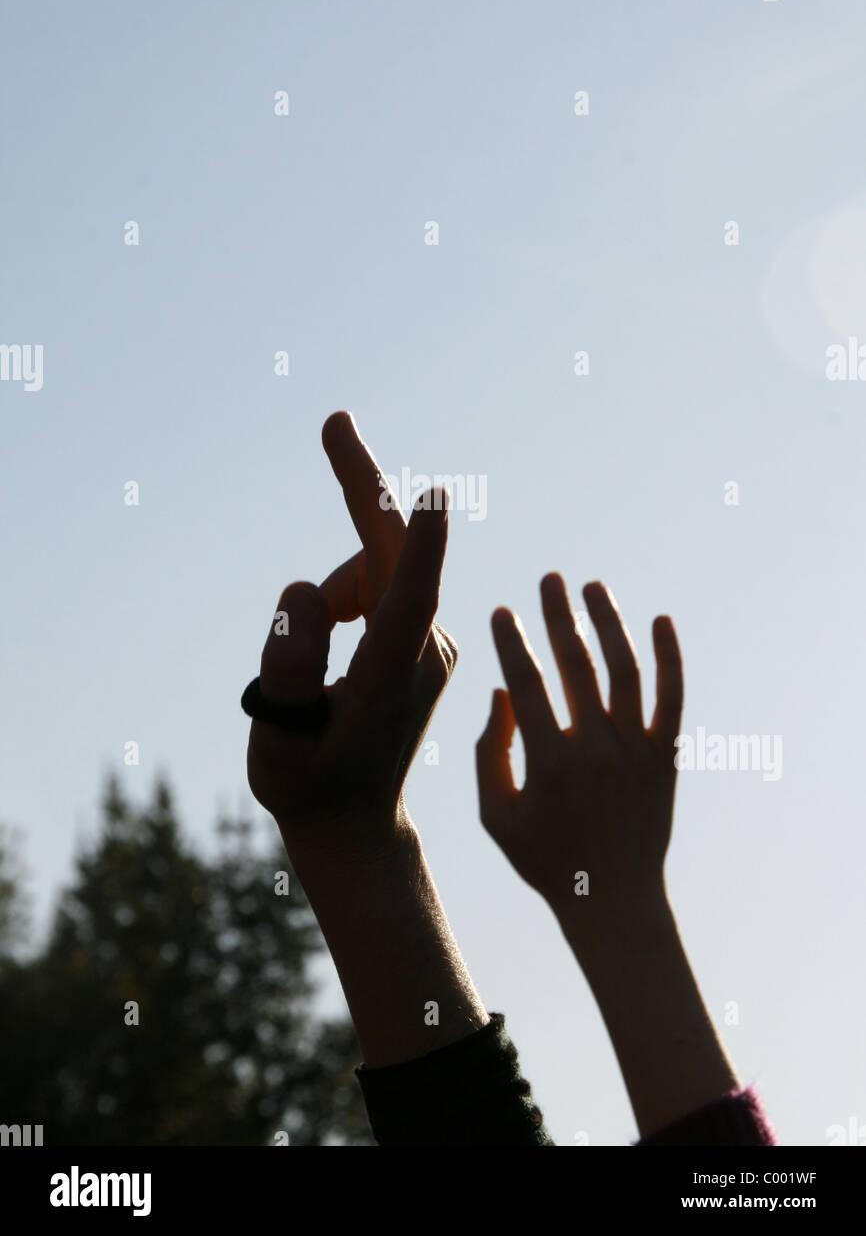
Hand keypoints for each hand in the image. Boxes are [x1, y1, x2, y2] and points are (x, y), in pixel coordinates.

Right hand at [247, 412, 456, 863]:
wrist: (355, 822)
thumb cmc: (309, 785)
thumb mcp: (280, 745)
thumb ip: (289, 672)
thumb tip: (304, 594)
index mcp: (393, 674)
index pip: (409, 601)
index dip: (416, 547)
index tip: (433, 498)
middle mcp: (425, 650)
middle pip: (391, 554)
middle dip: (359, 487)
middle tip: (334, 421)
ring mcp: (432, 642)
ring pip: (371, 575)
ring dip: (332, 598)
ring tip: (315, 676)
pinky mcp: (428, 639)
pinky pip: (380, 590)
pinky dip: (349, 601)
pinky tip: (337, 657)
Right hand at [475, 574, 682, 946]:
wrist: (614, 902)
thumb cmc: (546, 861)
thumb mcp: (497, 815)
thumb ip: (490, 752)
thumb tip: (501, 691)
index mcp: (550, 763)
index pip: (527, 684)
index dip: (513, 642)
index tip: (503, 610)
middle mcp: (597, 751)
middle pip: (577, 666)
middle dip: (559, 616)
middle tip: (549, 578)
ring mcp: (637, 752)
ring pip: (625, 671)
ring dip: (608, 623)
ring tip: (592, 587)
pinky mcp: (668, 758)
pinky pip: (673, 698)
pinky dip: (670, 657)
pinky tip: (660, 620)